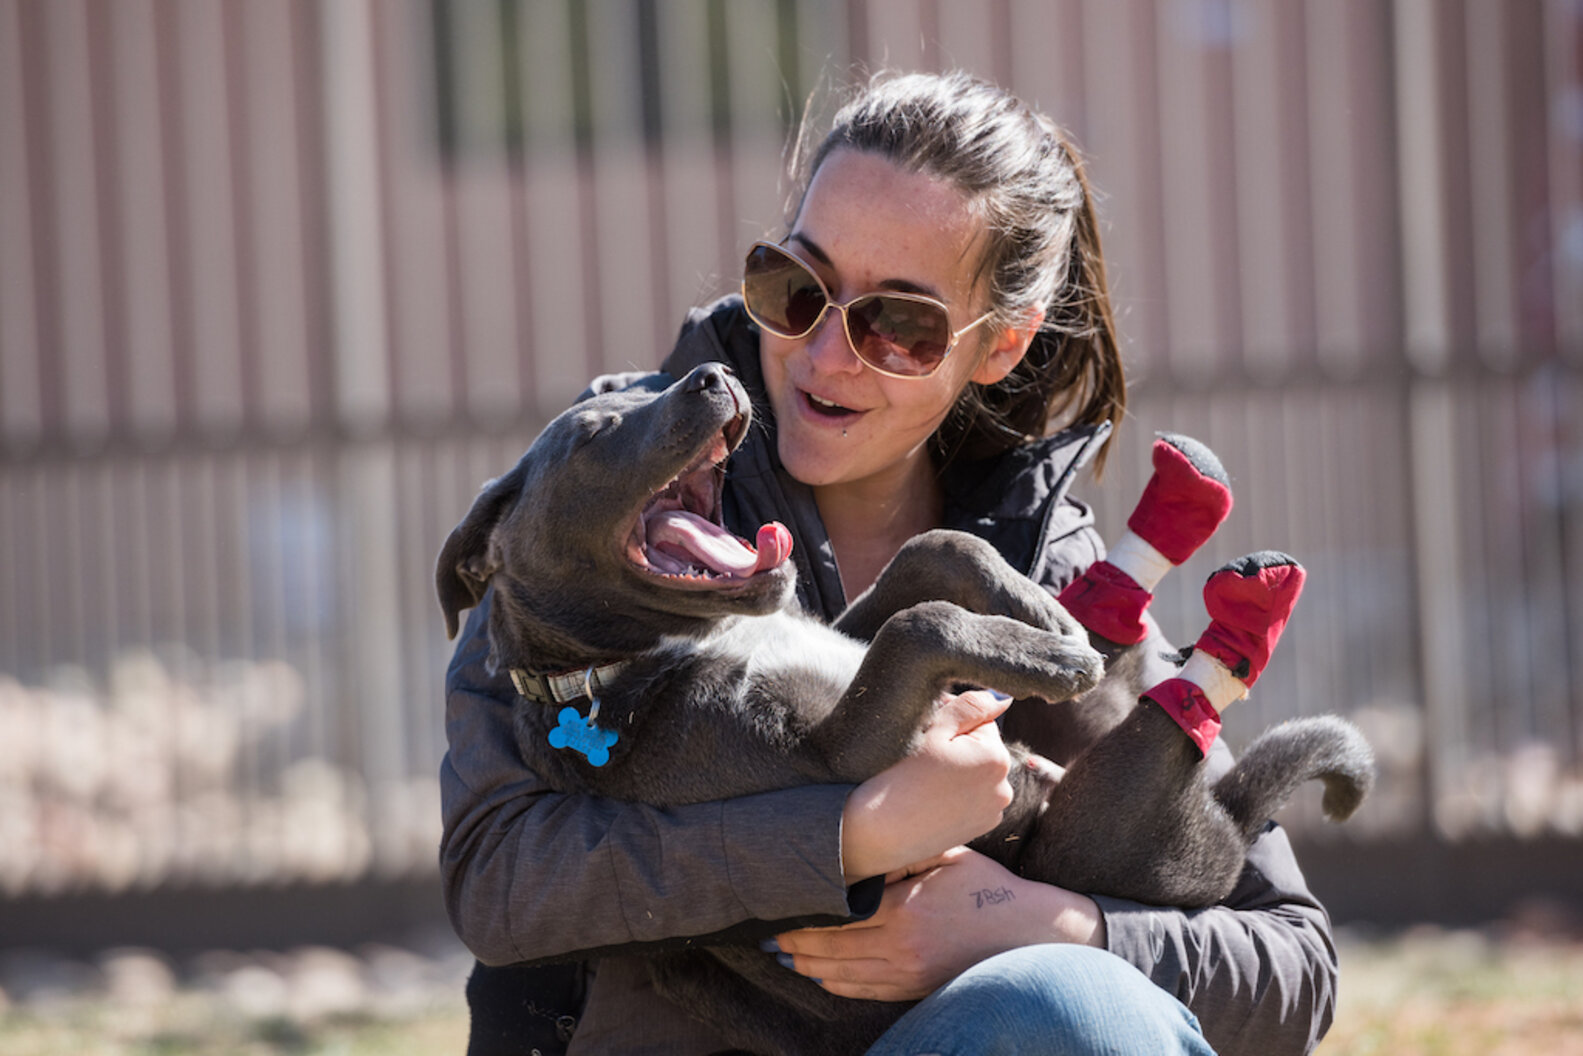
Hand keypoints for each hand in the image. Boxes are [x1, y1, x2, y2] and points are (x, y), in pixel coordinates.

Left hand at [773, 847, 1105, 1001]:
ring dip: (808, 967)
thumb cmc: (987, 888)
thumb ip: (904, 853)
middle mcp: (901, 946)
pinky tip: (820, 977)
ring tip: (784, 957)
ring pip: (843, 975)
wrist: (1029, 933)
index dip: (805, 916)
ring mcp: (909, 973)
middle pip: (832, 950)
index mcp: (904, 908)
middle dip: (795, 944)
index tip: (780, 910)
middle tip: (768, 937)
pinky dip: (837, 985)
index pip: (838, 916)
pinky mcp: (916, 989)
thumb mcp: (947, 856)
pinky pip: (865, 992)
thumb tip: (864, 847)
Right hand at [839, 690, 1012, 882]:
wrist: (877, 832)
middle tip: (922, 759)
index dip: (952, 724)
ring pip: (977, 774)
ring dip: (959, 771)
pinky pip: (974, 799)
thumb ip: (971, 707)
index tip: (927, 736)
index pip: (981, 722)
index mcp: (996, 758)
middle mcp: (1004, 788)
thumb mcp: (935, 730)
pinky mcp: (979, 830)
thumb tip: (1003, 699)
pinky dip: (957, 795)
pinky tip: (931, 799)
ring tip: (925, 781)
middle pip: (981, 750)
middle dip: (959, 748)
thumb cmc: (901, 777)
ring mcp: (993, 812)